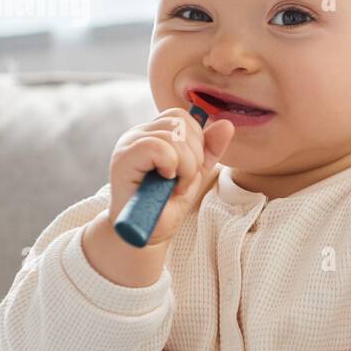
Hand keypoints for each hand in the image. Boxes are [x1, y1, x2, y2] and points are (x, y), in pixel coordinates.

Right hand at [108, 108, 234, 246]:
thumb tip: (227, 124)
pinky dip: (172, 166)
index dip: (196, 141)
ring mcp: (128, 144)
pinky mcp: (123, 158)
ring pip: (173, 135)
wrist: (147, 233)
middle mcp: (137, 134)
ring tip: (174, 186)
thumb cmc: (166, 205)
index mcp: (153, 133)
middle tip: (183, 182)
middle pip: (180, 122)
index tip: (189, 170)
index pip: (182, 116)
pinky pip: (158, 146)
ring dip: (185, 166)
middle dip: (194, 156)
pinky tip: (165, 182)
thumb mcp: (195, 174)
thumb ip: (209, 149)